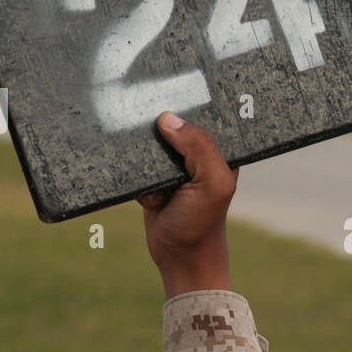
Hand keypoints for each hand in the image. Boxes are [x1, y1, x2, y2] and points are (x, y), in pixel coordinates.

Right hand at [138, 112, 238, 297]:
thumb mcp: (212, 183)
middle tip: (145, 121)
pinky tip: (145, 191)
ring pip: (151, 144)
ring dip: (143, 152)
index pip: (204, 118)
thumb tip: (167, 119)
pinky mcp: (151, 183)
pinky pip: (135, 165)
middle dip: (159, 127)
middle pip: (173, 128)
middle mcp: (197, 158)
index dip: (189, 107)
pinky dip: (133, 172)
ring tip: (151, 169)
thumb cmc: (203, 223)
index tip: (169, 92)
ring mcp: (173, 170)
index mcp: (219, 153)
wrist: (179, 258)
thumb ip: (199, 148)